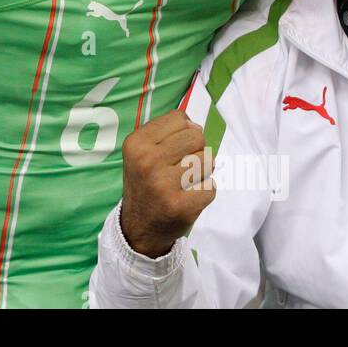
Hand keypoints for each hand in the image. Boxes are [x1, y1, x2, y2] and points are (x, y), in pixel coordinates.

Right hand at [118, 110, 215, 258]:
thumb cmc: (145, 183)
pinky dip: (204, 191)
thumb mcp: (141, 152)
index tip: (172, 148)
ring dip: (202, 170)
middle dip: (196, 150)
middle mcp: (147, 161)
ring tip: (186, 181)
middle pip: (196, 136)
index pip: (179, 118)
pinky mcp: (181, 206)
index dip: (183, 131)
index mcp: (136, 144)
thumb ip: (165, 132)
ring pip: (208, 159)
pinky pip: (211, 186)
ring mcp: (164, 184)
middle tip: (182, 167)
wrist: (139, 227)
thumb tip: (196, 125)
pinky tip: (188, 197)